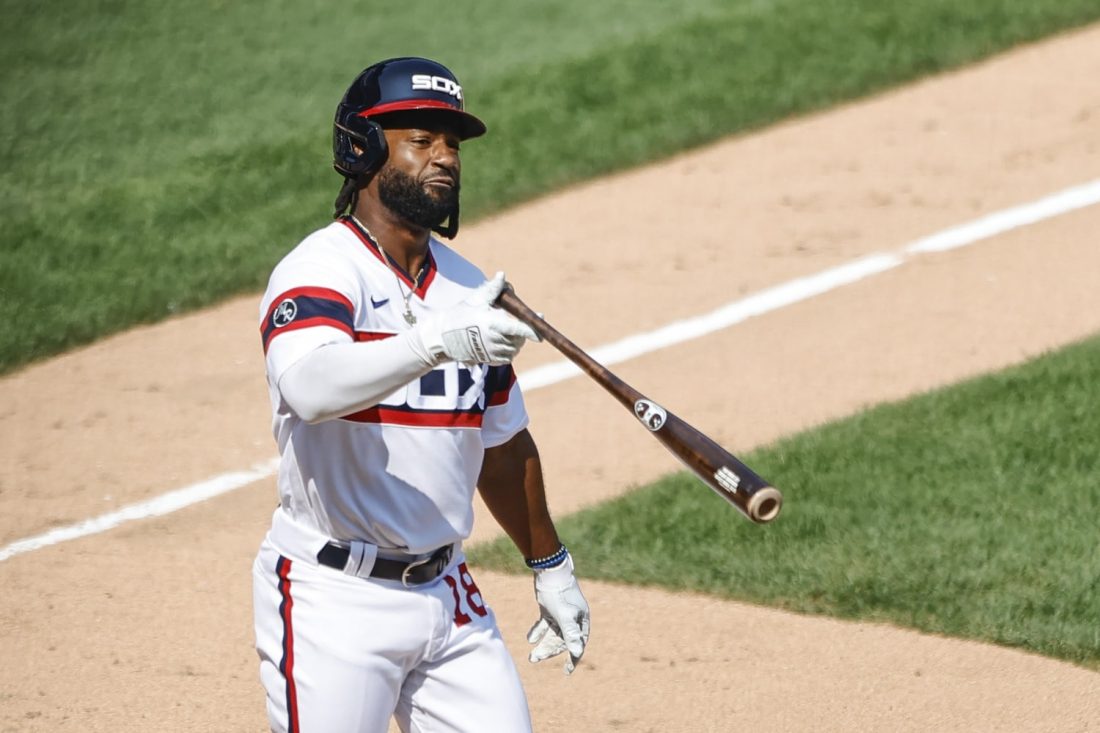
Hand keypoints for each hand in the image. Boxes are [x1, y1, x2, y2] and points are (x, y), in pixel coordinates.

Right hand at [417, 272, 539, 365]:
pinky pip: (508, 357)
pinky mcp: (489, 360)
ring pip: (515, 348)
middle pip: (520, 338)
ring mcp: (492, 352)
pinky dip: (510, 350)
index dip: (533, 328)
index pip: (519, 328)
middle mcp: (494, 340)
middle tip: (517, 322)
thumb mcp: (476, 300)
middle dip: (523, 331)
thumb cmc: (461, 314)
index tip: (542, 321)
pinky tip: (502, 341)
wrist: (443, 336)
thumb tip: (502, 275)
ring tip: (507, 331)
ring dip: (517, 341)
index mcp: (493, 324)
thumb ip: (492, 289)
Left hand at [527, 554, 589, 674]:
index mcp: (581, 620)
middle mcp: (573, 618)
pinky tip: (530, 638)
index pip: (579, 643)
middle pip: (562, 640)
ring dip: (542, 644)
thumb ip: (570, 634)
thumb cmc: (559, 592)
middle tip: (535, 659)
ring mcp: (561, 613)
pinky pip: (545, 625)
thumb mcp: (564, 615)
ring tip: (531, 656)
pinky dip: (538, 632)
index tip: (567, 671)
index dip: (573, 658)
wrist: (548, 570)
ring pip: (552, 634)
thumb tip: (577, 652)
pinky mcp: (550, 608)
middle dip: (549, 650)